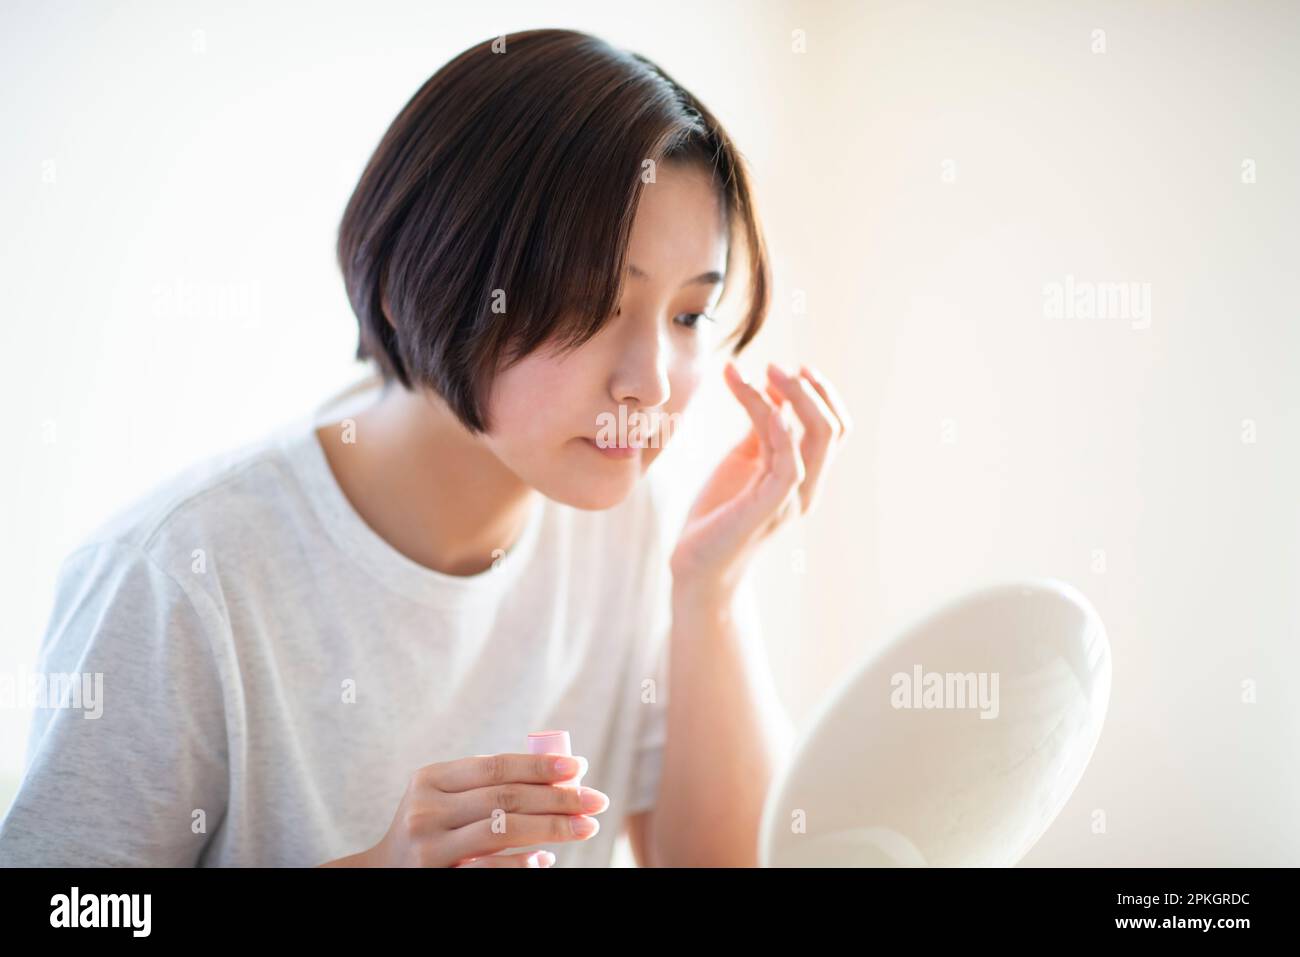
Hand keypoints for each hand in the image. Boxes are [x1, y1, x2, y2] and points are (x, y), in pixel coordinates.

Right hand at [318, 752, 607, 866]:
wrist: (382, 873)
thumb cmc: (430, 828)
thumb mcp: (444, 797)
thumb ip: (486, 784)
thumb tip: (561, 776)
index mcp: (431, 779)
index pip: (496, 767)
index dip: (540, 766)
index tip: (579, 768)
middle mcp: (426, 810)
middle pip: (505, 799)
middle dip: (558, 798)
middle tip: (596, 800)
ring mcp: (429, 848)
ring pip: (503, 832)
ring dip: (553, 828)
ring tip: (586, 826)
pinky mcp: (437, 877)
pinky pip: (491, 869)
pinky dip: (524, 863)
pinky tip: (547, 858)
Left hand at [669, 360, 852, 598]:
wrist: (695, 566)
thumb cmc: (718, 514)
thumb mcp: (744, 463)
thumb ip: (763, 432)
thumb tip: (777, 392)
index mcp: (803, 476)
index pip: (834, 427)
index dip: (821, 393)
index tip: (791, 366)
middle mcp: (805, 487)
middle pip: (833, 428)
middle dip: (811, 389)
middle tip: (777, 366)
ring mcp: (790, 499)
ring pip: (817, 439)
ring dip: (794, 397)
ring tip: (765, 372)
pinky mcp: (768, 508)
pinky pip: (790, 466)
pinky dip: (784, 431)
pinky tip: (767, 405)